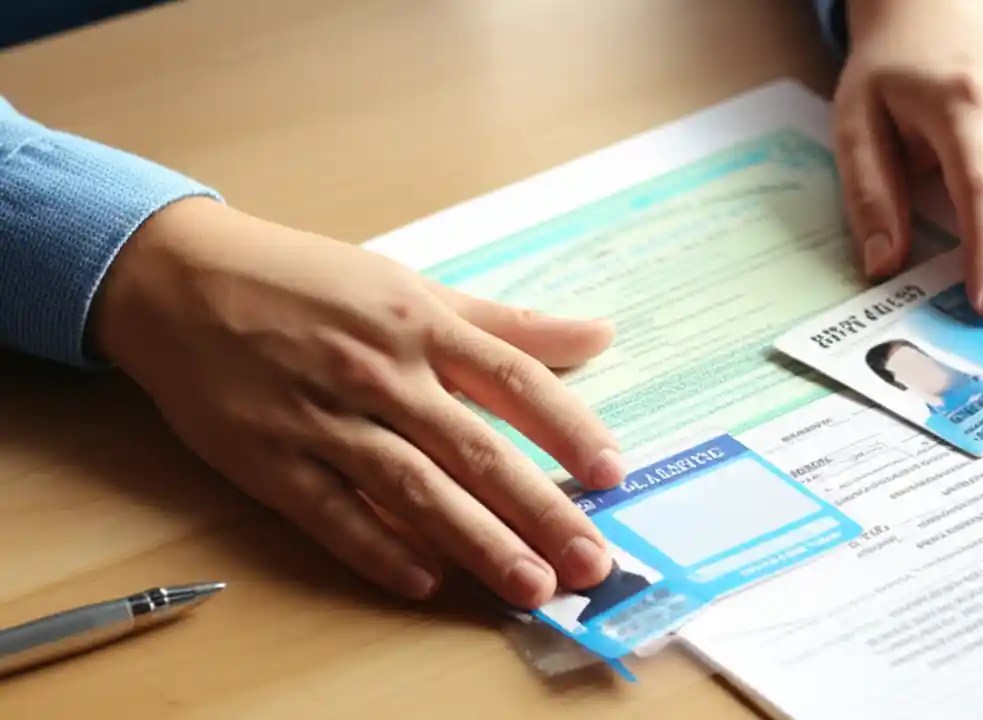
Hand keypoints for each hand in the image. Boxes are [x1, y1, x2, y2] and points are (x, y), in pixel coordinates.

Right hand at [91, 198, 627, 607]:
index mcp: (420, 326)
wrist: (181, 281)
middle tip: (590, 560)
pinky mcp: (271, 461)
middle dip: (540, 509)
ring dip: (477, 542)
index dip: (569, 428)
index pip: (514, 381)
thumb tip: (596, 336)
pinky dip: (378, 551)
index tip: (613, 473)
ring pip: (414, 491)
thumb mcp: (409, 285)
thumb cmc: (308, 282)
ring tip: (529, 586)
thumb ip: (505, 322)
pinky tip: (425, 583)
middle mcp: (381, 374)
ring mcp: (324, 421)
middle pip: (476, 450)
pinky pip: (334, 515)